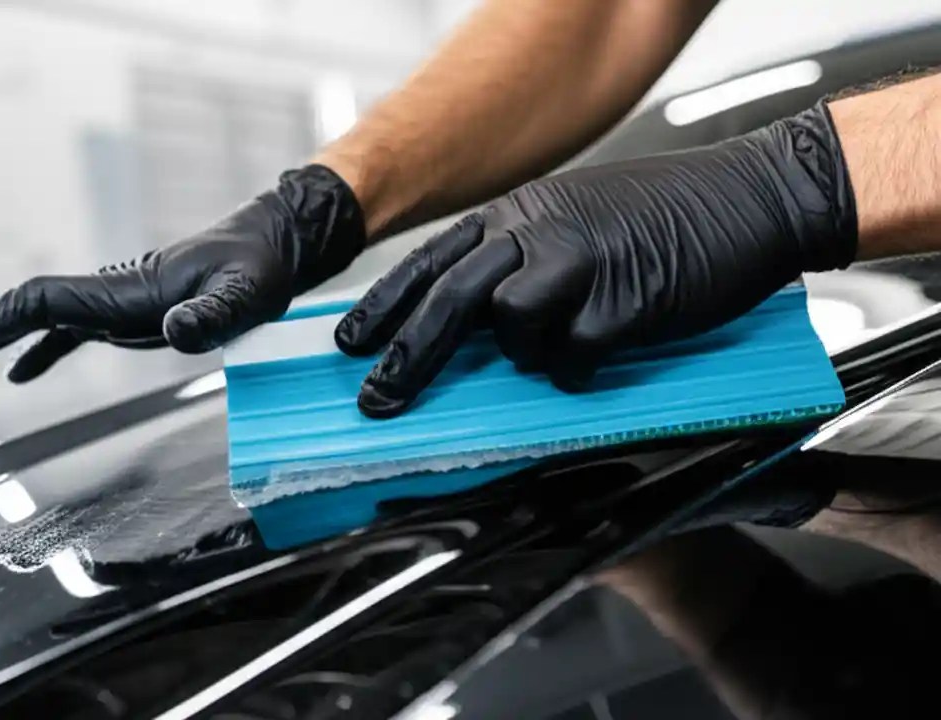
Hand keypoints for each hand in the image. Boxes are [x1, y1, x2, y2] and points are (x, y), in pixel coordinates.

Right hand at [0, 165, 363, 380]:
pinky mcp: (134, 315)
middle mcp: (112, 296)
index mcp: (125, 291)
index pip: (41, 302)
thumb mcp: (247, 295)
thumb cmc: (261, 269)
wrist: (275, 245)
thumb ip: (213, 316)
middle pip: (27, 309)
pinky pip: (72, 333)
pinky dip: (40, 351)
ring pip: (42, 319)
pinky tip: (21, 375)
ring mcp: (119, 305)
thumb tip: (173, 332)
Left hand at [335, 102, 858, 417]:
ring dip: (525, 354)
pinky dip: (578, 367)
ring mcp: (581, 262)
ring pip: (511, 326)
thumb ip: (519, 258)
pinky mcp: (623, 301)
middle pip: (451, 298)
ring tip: (564, 342)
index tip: (349, 346)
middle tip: (377, 402)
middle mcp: (538, 229)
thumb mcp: (572, 217)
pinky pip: (574, 354)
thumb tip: (472, 322)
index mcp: (519, 211)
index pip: (431, 260)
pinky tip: (602, 353)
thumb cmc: (661, 214)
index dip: (385, 305)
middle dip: (408, 356)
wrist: (749, 197)